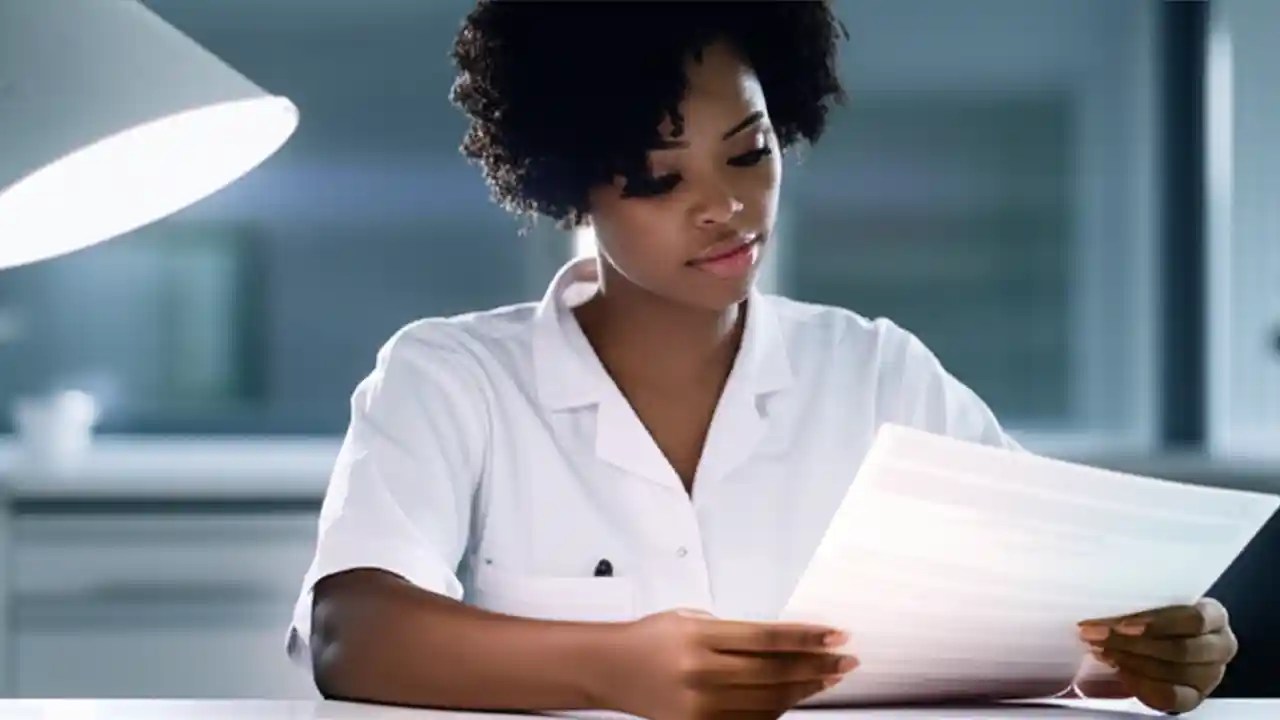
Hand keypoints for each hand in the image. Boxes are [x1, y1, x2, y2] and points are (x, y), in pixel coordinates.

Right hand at [596, 609, 857, 719]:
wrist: (610, 669)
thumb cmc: (650, 639)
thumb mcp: (690, 619)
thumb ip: (732, 632)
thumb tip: (782, 641)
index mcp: (700, 637)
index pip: (767, 638)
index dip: (807, 638)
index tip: (836, 636)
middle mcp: (702, 672)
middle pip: (774, 671)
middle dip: (817, 666)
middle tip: (844, 660)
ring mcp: (701, 704)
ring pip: (768, 700)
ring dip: (804, 688)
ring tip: (828, 678)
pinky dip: (777, 709)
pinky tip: (794, 697)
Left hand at [1076, 598, 1237, 714]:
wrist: (1172, 641)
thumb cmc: (1162, 615)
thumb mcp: (1159, 601)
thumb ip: (1144, 600)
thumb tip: (1104, 596)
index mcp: (1215, 616)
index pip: (1194, 619)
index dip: (1158, 623)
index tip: (1122, 624)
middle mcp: (1221, 646)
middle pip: (1180, 649)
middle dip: (1133, 643)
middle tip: (1098, 636)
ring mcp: (1211, 675)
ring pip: (1172, 672)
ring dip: (1130, 661)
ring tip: (1102, 650)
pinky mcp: (1196, 697)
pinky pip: (1169, 696)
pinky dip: (1141, 685)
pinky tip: (1120, 672)